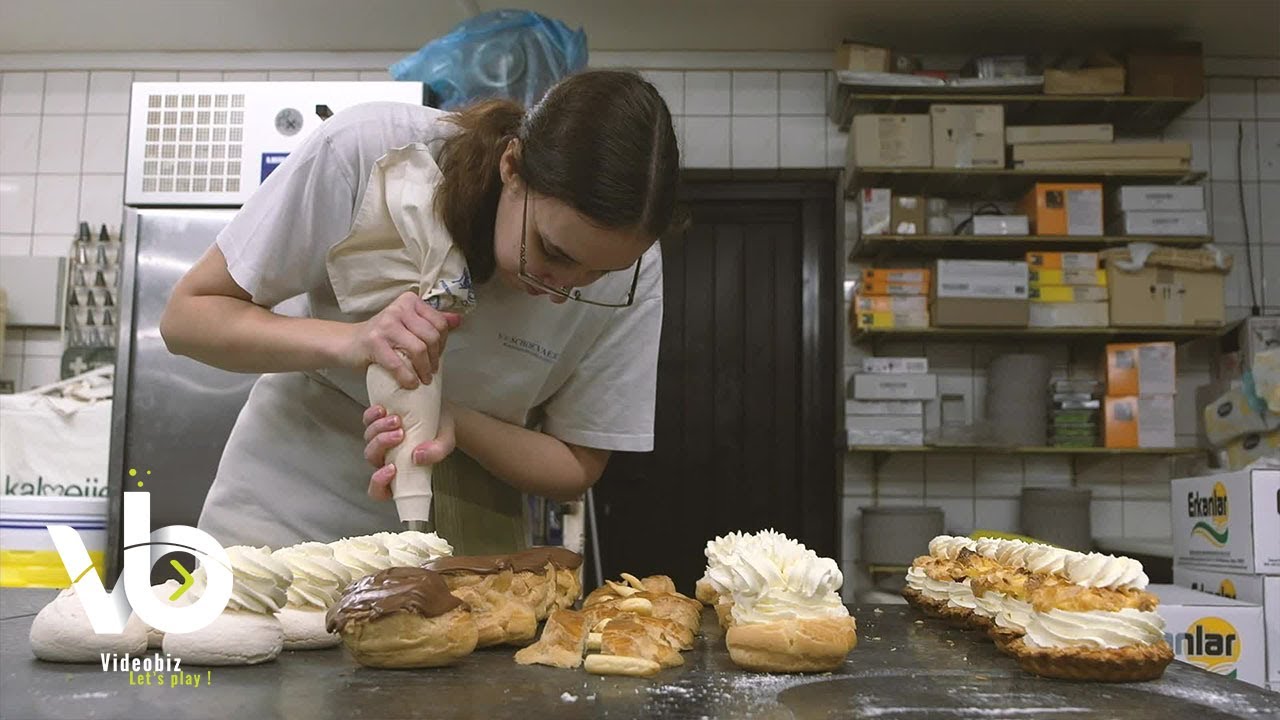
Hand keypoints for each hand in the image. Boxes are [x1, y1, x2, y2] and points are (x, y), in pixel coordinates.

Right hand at [340, 291, 460, 388]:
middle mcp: (398, 308)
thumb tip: (458, 320)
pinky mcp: (374, 341)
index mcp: (409, 301)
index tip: (437, 355)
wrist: (349, 343)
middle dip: (435, 359)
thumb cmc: (383, 336)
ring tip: (423, 379)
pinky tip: (410, 384)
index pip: (439, 323)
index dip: (443, 343)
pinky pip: (398, 363)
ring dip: (424, 370)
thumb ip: (432, 322)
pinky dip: (407, 377)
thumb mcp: (408, 324)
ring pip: (418, 349)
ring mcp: (385, 323)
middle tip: (431, 372)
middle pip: (431, 336)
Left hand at [362, 401, 456, 500]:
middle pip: (371, 457)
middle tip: (401, 433)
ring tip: (397, 419)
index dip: (379, 483)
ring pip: (368, 438)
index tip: (393, 469)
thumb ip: (437, 452)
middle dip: (382, 444)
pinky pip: (367, 421)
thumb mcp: (445, 443)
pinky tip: (383, 410)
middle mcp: (386, 458)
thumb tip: (417, 456)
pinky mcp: (379, 422)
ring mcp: (380, 440)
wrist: (442, 414)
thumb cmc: (441, 434)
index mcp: (399, 473)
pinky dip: (371, 416)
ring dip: (379, 429)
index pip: (379, 491)